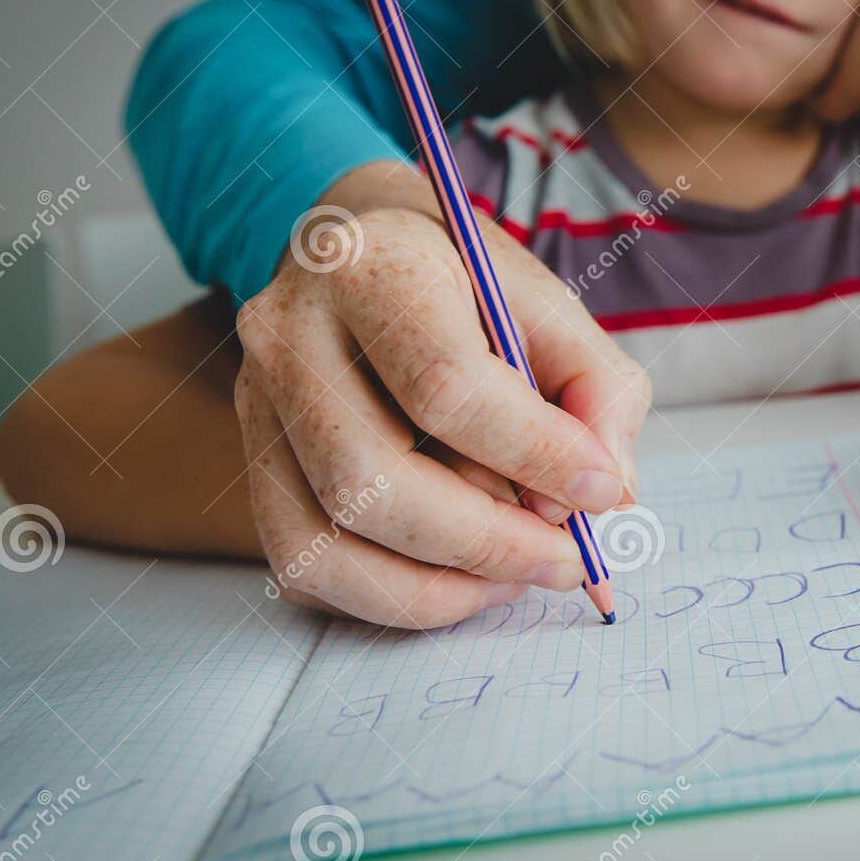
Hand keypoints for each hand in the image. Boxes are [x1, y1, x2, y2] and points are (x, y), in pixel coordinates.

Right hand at [234, 167, 650, 627]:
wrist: (372, 264)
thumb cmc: (468, 290)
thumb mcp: (552, 310)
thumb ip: (598, 391)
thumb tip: (606, 494)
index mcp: (371, 270)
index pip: (444, 385)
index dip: (534, 454)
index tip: (600, 492)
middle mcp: (290, 337)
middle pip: (371, 479)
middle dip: (486, 541)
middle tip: (566, 560)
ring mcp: (256, 407)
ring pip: (329, 539)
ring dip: (442, 584)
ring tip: (519, 573)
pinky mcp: (253, 467)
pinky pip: (309, 568)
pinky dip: (396, 596)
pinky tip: (463, 578)